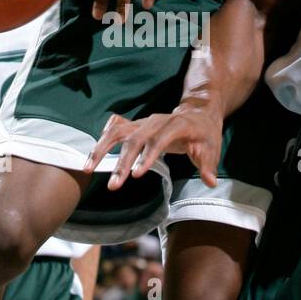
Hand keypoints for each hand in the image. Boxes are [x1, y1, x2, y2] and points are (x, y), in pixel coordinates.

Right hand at [84, 99, 223, 189]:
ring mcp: (142, 122)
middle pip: (134, 139)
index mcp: (176, 125)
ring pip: (117, 132)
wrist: (197, 113)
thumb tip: (210, 182)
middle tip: (113, 186)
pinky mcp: (134, 125)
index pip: (159, 140)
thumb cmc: (204, 134)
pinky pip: (113, 129)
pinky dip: (101, 141)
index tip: (137, 174)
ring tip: (88, 169)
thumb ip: (208, 165)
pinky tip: (91, 157)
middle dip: (122, 163)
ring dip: (101, 149)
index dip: (148, 156)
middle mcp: (155, 121)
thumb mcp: (212, 149)